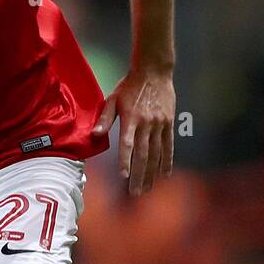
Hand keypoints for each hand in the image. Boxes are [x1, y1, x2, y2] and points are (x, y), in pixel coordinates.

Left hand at [92, 66, 174, 195]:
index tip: (123, 175)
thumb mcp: (113, 98)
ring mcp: (160, 124)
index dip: (125, 160)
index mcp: (131, 118)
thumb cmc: (129, 86)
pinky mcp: (169, 123)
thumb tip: (95, 134)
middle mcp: (147, 123)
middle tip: (135, 193)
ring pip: (156, 153)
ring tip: (147, 189)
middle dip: (139, 175)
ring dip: (152, 173)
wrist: (154, 71)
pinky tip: (165, 174)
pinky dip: (167, 160)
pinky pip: (169, 145)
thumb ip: (105, 118)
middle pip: (143, 153)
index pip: (128, 143)